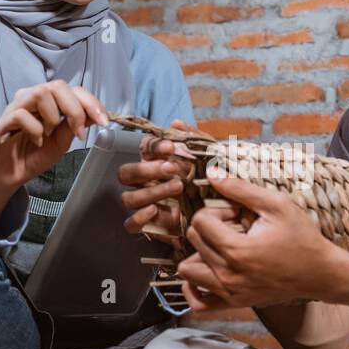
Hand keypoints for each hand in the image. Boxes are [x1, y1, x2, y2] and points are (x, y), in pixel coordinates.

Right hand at [0, 80, 106, 194]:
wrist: (10, 175)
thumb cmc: (34, 155)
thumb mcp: (62, 142)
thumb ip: (75, 126)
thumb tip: (95, 114)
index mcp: (47, 102)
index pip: (72, 90)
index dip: (90, 102)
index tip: (103, 121)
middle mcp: (31, 99)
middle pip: (57, 86)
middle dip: (75, 109)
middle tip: (78, 132)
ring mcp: (15, 108)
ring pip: (40, 93)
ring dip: (52, 117)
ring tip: (49, 134)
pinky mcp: (2, 122)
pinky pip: (21, 114)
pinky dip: (34, 129)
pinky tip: (36, 141)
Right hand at [118, 119, 209, 248]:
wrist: (221, 211)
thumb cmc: (210, 181)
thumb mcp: (208, 158)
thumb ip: (194, 139)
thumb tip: (176, 123)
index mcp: (154, 162)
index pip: (143, 149)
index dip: (154, 147)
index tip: (172, 147)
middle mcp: (144, 182)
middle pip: (127, 173)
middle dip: (147, 169)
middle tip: (172, 168)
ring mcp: (143, 204)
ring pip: (129, 198)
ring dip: (151, 192)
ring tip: (178, 188)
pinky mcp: (148, 225)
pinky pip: (131, 224)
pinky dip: (139, 218)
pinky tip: (154, 211)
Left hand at [176, 169, 336, 311]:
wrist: (320, 273)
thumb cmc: (302, 237)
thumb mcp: (276, 205)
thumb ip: (241, 189)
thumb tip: (212, 174)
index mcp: (236, 250)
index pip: (200, 221)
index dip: (217, 211)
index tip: (237, 214)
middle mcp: (228, 274)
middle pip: (192, 241)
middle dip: (209, 228)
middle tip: (233, 228)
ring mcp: (229, 292)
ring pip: (187, 270)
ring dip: (198, 254)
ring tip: (220, 248)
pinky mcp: (234, 302)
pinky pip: (199, 303)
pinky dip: (194, 287)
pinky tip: (207, 271)